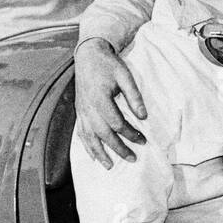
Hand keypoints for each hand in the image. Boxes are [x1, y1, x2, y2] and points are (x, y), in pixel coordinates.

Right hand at [74, 38, 147, 167]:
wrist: (88, 56)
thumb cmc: (108, 65)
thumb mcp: (125, 76)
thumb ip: (134, 97)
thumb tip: (143, 117)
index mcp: (100, 99)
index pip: (117, 123)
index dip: (131, 134)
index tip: (143, 140)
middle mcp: (88, 108)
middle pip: (103, 134)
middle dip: (118, 148)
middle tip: (133, 158)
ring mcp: (82, 111)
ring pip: (89, 137)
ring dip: (100, 153)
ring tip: (109, 166)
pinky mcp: (79, 112)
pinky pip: (81, 132)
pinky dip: (86, 146)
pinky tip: (93, 156)